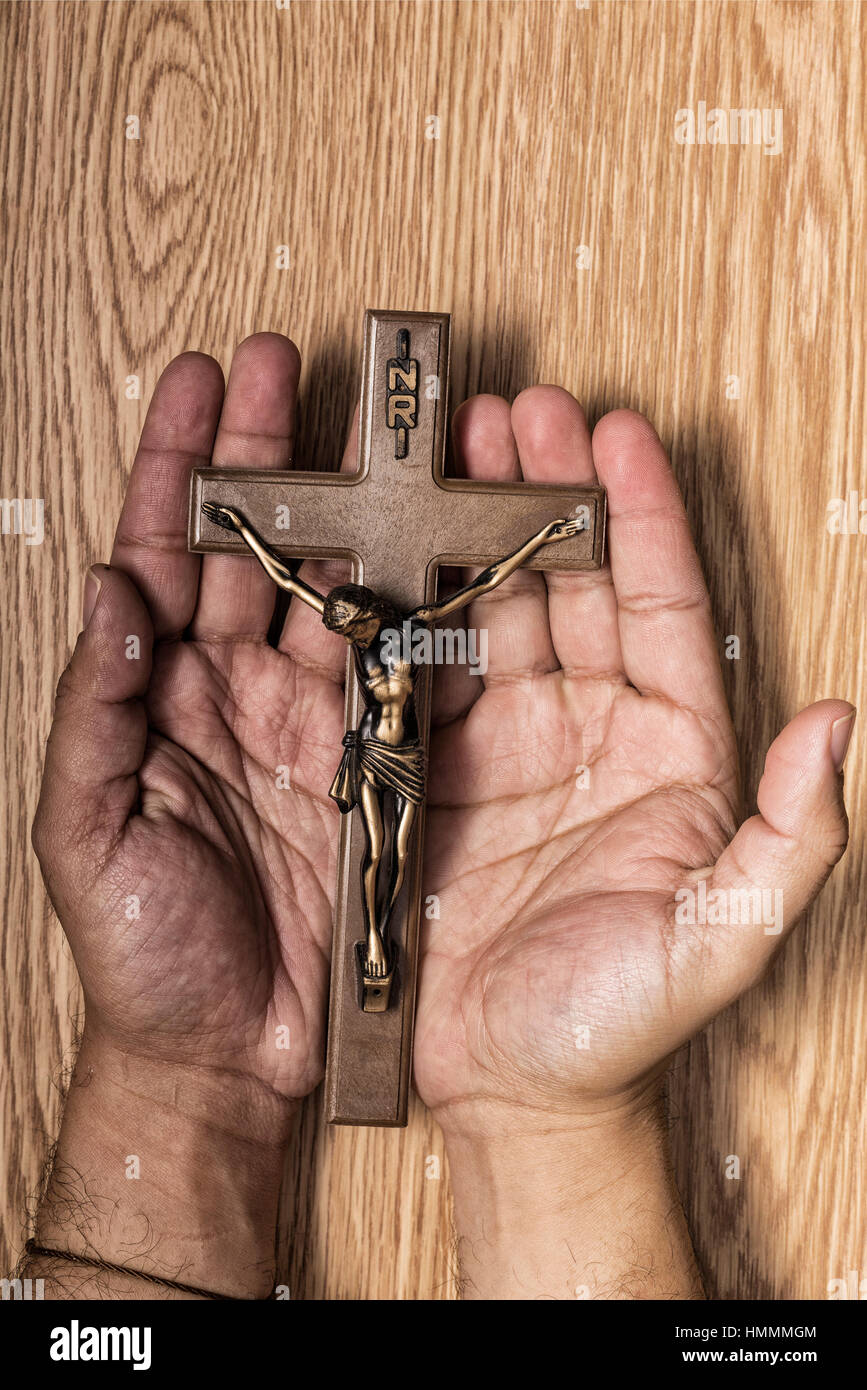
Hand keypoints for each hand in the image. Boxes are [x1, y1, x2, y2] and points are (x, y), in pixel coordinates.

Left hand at [30, 335, 351, 1294]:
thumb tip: (109, 593)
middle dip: (269, 452)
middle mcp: (239, 693)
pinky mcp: (379, 764)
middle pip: (257, 548)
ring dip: (356, 512)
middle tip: (289, 368)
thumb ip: (94, 710)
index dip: (179, 466)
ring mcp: (315, 722)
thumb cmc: (143, 952)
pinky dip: (425, 605)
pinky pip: (404, 670)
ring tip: (380, 435)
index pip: (164, 555)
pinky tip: (441, 546)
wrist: (229, 1051)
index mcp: (160, 698)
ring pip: (337, 591)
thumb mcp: (87, 832)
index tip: (198, 383)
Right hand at [410, 388, 852, 1295]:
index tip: (616, 435)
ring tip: (449, 460)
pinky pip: (427, 673)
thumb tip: (838, 722)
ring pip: (497, 610)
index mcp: (674, 749)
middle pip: (571, 584)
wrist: (519, 1090)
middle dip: (543, 494)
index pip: (659, 602)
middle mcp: (594, 730)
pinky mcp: (439, 773)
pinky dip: (410, 611)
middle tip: (513, 419)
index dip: (640, 514)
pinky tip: (393, 557)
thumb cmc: (623, 1023)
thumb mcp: (728, 935)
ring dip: (474, 533)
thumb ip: (792, 832)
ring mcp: (512, 745)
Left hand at [539, 514, 584, 542]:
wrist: (543, 537)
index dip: (574, 522)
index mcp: (561, 526)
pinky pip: (567, 535)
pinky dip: (571, 533)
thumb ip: (558, 521)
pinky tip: (574, 532)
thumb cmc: (547, 530)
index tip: (578, 520)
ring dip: (575, 528)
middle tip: (582, 523)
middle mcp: (563, 529)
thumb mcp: (552, 523)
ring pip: (570, 530)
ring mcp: (562, 533)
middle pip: (571, 526)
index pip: (569, 523)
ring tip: (580, 527)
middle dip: (576, 524)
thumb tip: (565, 521)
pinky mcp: (561, 537)